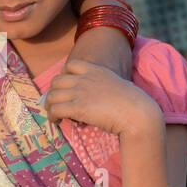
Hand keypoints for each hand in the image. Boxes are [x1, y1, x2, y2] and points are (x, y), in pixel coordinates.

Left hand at [43, 58, 161, 135]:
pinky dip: (52, 116)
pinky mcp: (78, 107)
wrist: (137, 113)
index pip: (71, 64)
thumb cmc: (135, 103)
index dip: (64, 75)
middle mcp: (85, 79)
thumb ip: (107, 86)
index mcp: (96, 70)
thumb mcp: (119, 86)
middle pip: (57, 81)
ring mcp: (80, 92)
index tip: (65, 87)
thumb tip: (103, 98)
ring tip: (53, 114)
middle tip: (56, 103)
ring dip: (50, 106)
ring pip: (52, 96)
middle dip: (53, 92)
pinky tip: (57, 121)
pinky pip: (55, 109)